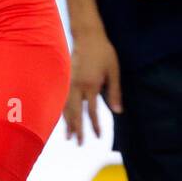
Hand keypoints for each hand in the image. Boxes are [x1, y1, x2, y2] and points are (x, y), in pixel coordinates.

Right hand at [63, 26, 121, 144]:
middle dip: (78, 130)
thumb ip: (115, 92)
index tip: (98, 137)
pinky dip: (63, 112)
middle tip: (79, 144)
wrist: (87, 36)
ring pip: (67, 108)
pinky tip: (64, 119)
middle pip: (77, 114)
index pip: (93, 112)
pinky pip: (63, 100)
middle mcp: (78, 86)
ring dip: (68, 123)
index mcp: (92, 85)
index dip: (96, 126)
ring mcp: (70, 83)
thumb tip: (118, 111)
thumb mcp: (114, 71)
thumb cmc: (104, 52)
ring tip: (69, 137)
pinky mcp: (66, 79)